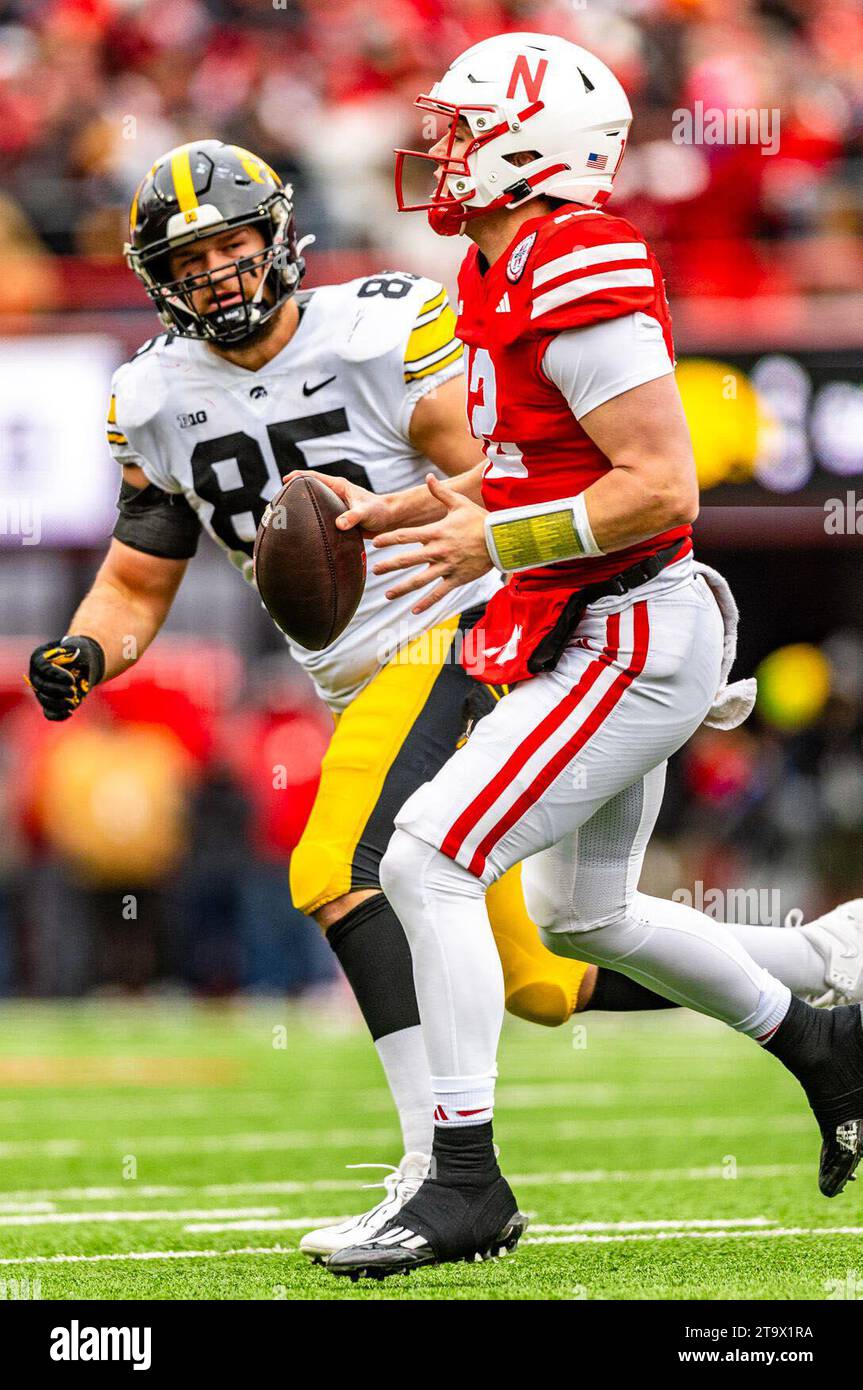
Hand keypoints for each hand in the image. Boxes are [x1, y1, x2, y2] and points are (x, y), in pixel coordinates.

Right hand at [26, 636, 104, 720]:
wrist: (81, 664)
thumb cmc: (78, 654)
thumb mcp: (77, 650)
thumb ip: (73, 654)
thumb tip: (73, 658)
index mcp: (39, 659)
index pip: (42, 667)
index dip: (54, 674)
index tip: (71, 680)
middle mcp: (37, 675)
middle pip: (41, 686)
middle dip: (58, 690)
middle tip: (73, 691)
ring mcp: (41, 690)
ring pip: (44, 700)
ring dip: (58, 703)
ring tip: (73, 702)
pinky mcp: (50, 703)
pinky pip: (49, 713)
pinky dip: (58, 715)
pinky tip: (70, 712)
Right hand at [280, 470, 392, 538]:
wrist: (390, 520)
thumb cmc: (379, 512)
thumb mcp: (366, 513)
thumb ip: (353, 517)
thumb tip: (339, 524)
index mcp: (338, 486)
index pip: (313, 477)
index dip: (298, 477)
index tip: (284, 481)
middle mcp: (334, 494)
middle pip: (310, 490)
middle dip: (294, 493)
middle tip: (278, 502)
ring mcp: (335, 506)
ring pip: (314, 505)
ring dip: (301, 509)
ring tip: (285, 518)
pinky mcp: (337, 518)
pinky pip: (320, 518)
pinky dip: (311, 523)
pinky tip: (302, 533)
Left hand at [371, 474, 491, 613]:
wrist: (501, 539)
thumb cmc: (480, 520)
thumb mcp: (459, 503)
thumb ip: (440, 492)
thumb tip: (428, 477)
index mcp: (437, 532)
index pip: (406, 535)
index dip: (389, 539)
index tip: (375, 543)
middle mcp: (439, 551)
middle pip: (408, 560)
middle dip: (389, 565)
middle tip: (374, 569)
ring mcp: (447, 567)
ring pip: (420, 581)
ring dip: (402, 588)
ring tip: (387, 595)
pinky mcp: (456, 579)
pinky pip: (438, 593)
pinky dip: (426, 603)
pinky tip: (414, 611)